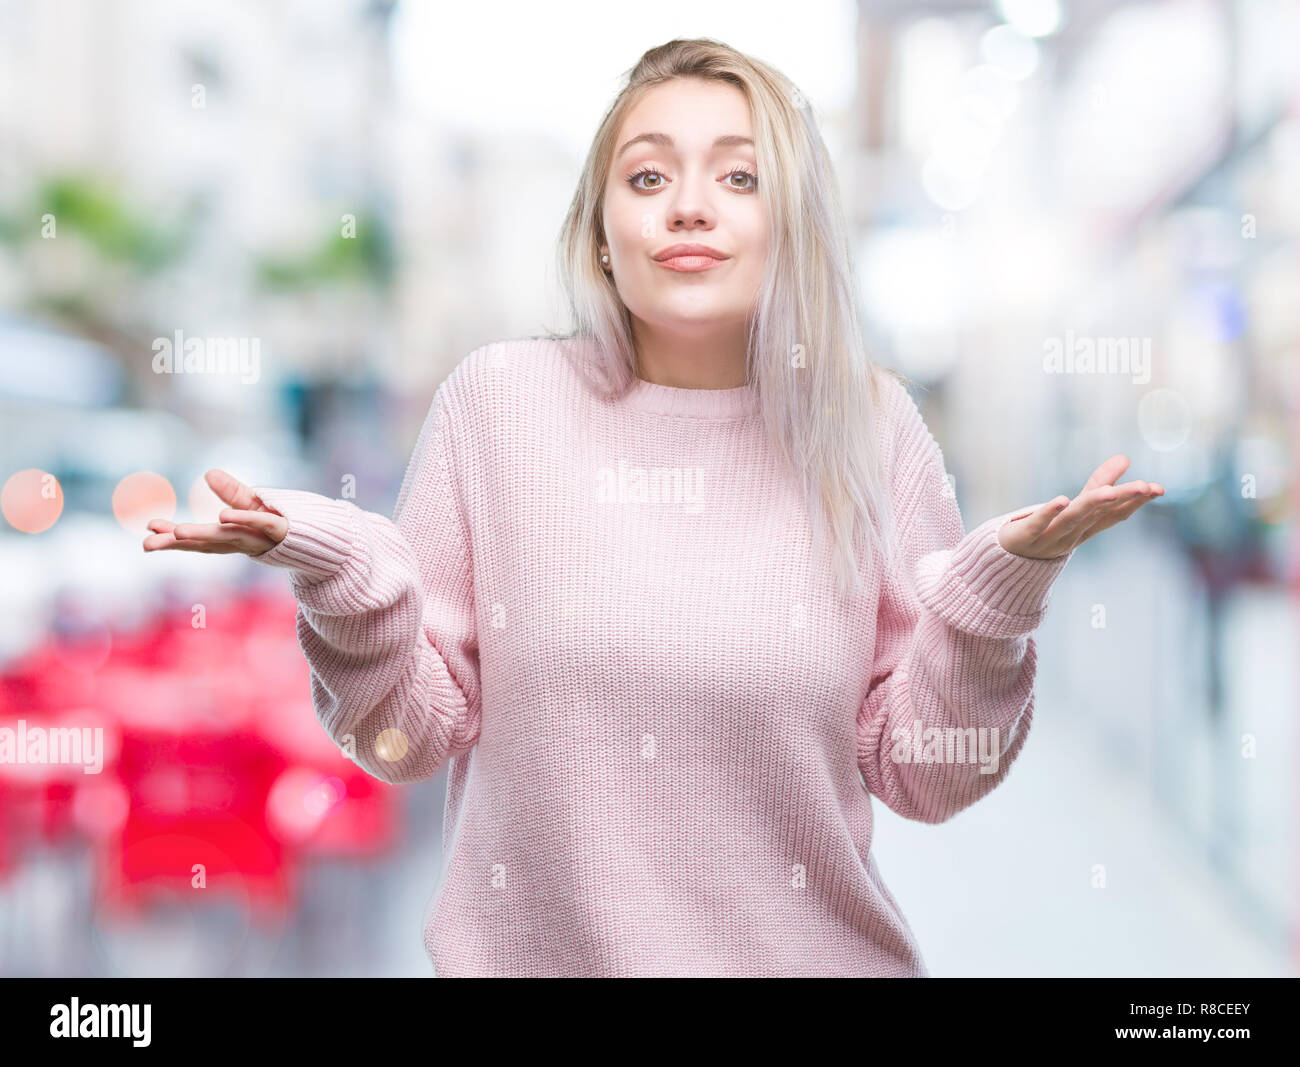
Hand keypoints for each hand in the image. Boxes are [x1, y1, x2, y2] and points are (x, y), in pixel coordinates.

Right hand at [142, 469, 287, 556]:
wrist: (322, 538)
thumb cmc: (284, 522)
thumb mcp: (256, 504)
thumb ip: (233, 492)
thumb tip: (208, 473)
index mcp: (233, 538)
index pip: (199, 539)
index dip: (173, 537)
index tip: (148, 529)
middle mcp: (243, 542)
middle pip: (207, 544)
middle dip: (177, 544)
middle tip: (148, 544)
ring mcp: (262, 538)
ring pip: (229, 537)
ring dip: (202, 535)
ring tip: (177, 533)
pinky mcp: (282, 531)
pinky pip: (262, 523)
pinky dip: (243, 520)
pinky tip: (223, 516)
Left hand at [996, 455, 1163, 559]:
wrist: (1011, 560)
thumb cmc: (1051, 529)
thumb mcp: (1077, 507)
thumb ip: (1101, 482)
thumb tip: (1125, 457)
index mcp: (1088, 527)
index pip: (1115, 514)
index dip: (1136, 501)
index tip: (1158, 488)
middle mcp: (1073, 534)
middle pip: (1099, 514)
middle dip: (1122, 500)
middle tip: (1145, 486)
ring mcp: (1050, 536)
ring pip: (1073, 519)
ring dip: (1092, 505)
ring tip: (1110, 492)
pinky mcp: (1026, 535)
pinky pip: (1039, 523)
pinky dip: (1050, 512)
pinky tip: (1062, 499)